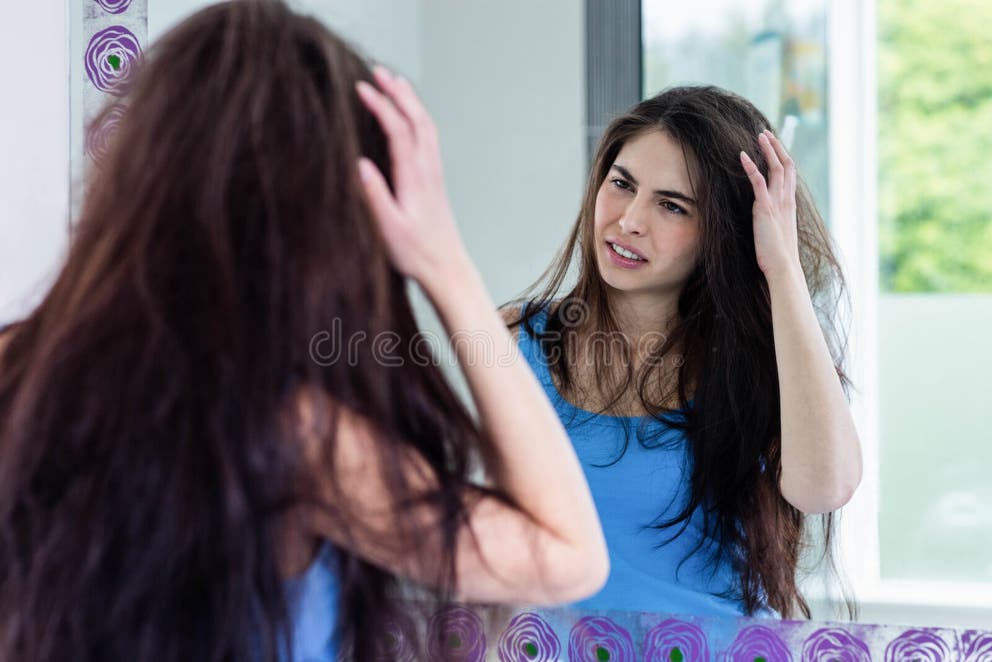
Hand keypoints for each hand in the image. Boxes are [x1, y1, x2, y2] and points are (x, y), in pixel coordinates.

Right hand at [355, 66, 469, 286]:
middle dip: (398, 92)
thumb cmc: (415, 253)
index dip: (381, 106)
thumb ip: (374, 196)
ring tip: (393, 82)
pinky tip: (409, 115)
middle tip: (377, 71)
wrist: (446, 268)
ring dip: (410, 101)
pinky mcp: (435, 179)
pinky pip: (429, 138)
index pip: (398, 130)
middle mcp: (428, 170)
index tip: (361, 88)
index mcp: (415, 178)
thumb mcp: (388, 229)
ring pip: (426, 126)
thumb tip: (360, 164)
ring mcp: (434, 173)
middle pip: (417, 119)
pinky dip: (418, 117)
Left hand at [740, 130, 801, 279]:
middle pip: (786, 166)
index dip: (782, 159)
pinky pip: (759, 182)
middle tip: (766, 134)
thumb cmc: (778, 258)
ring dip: (767, 150)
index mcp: (790, 206)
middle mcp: (786, 201)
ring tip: (759, 135)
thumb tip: (767, 221)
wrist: (784, 269)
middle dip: (776, 147)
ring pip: (776, 168)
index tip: (775, 147)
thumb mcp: (776, 235)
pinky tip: (742, 156)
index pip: (789, 175)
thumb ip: (773, 223)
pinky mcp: (766, 208)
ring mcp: (778, 203)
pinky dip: (751, 167)